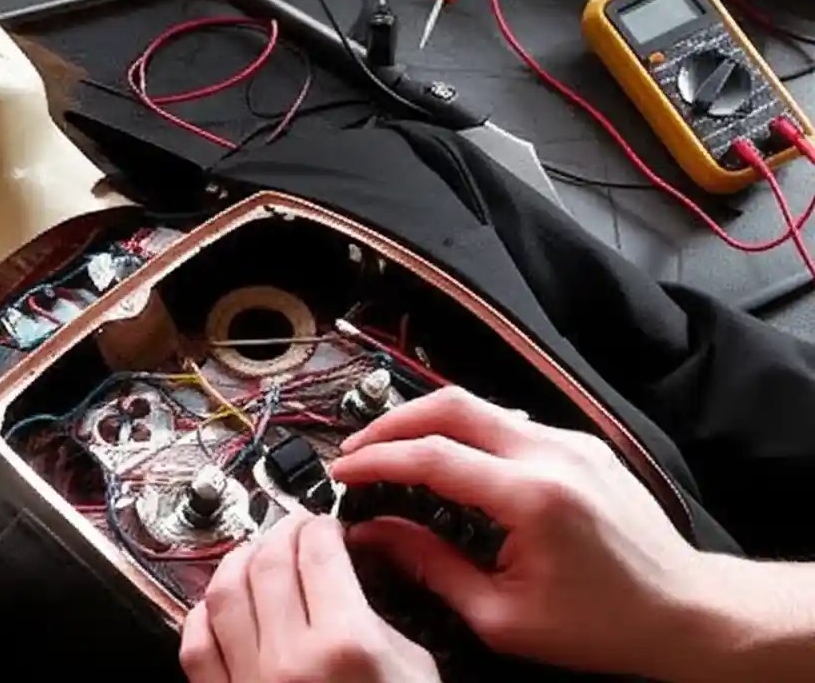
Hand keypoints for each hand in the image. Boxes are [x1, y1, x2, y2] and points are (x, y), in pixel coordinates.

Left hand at [180, 512, 440, 682]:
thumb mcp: (415, 673)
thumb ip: (375, 621)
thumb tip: (344, 580)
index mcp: (345, 646)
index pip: (320, 552)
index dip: (323, 525)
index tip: (327, 524)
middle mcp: (289, 661)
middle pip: (269, 562)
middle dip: (282, 533)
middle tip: (295, 529)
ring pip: (224, 594)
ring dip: (238, 560)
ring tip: (254, 552)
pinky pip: (196, 647)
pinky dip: (202, 615)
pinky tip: (216, 605)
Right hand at [331, 388, 704, 679]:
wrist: (685, 612)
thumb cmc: (603, 624)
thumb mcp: (501, 616)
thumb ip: (432, 567)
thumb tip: (377, 534)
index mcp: (534, 497)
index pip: (434, 456)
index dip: (377, 459)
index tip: (343, 470)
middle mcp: (554, 455)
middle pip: (453, 405)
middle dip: (393, 421)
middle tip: (358, 447)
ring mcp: (572, 443)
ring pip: (481, 406)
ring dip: (428, 421)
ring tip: (392, 449)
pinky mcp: (582, 446)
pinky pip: (510, 422)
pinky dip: (467, 431)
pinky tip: (448, 456)